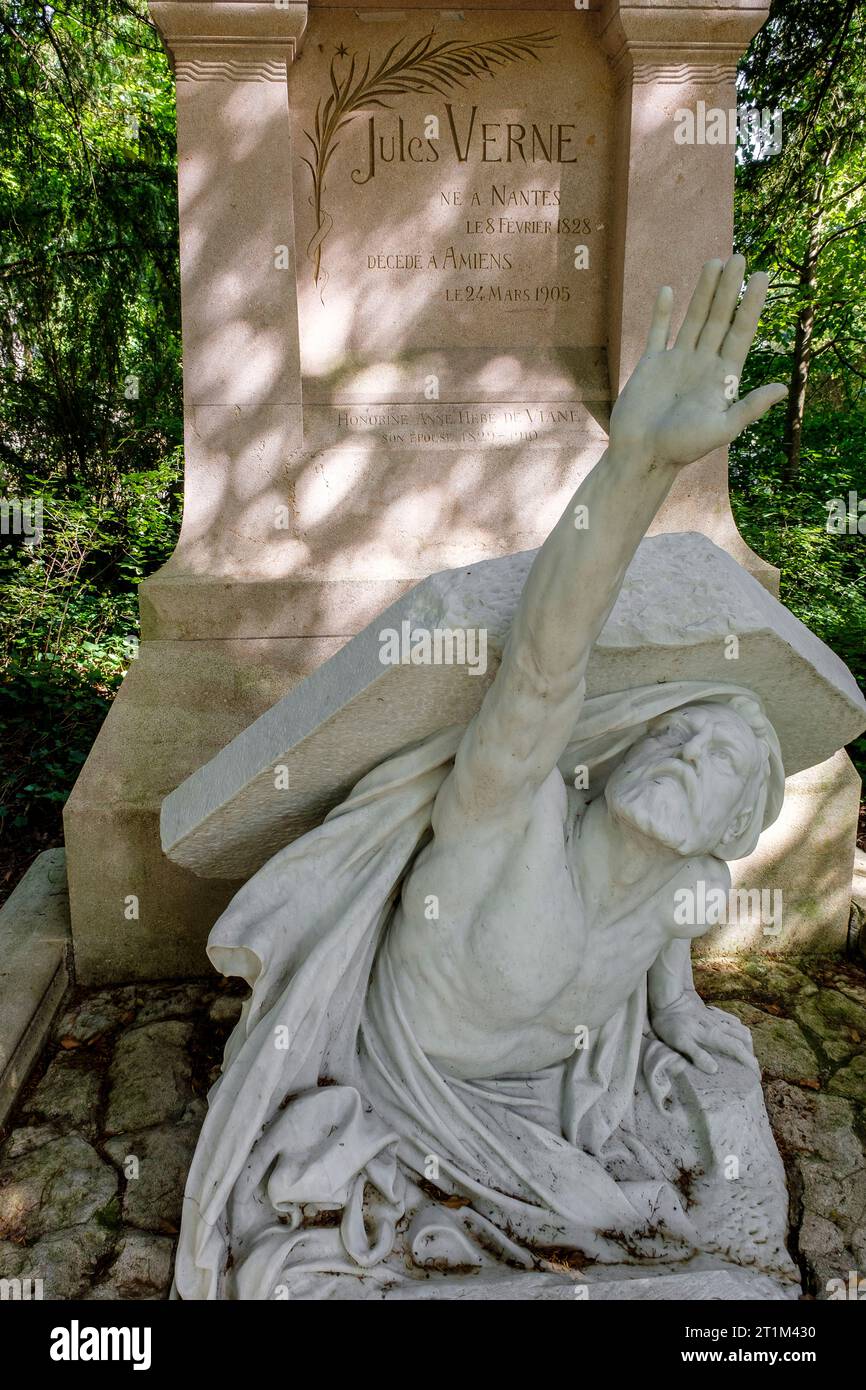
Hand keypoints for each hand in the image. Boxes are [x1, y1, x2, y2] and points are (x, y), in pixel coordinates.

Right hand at [609, 255, 786, 468]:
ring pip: (694, 319)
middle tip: (740, 257)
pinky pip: (659, 333)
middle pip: (720, 319)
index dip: (751, 305)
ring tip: (714, 262)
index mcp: (722, 377)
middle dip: (730, 289)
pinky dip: (662, 313)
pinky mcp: (651, 365)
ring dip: (704, 292)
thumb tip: (781, 387)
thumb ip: (749, 407)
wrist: (641, 456)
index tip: (762, 277)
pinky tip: (668, 291)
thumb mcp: (722, 429)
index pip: (741, 333)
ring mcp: (677, 362)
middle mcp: (703, 364)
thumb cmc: (681, 448)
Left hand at [650, 991, 759, 1075]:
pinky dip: (739, 1029)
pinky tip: (734, 1034)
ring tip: (745, 1054)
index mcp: (713, 1036)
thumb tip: (714, 1069)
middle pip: (744, 1040)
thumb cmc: (671, 1023)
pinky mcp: (713, 1013)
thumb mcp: (680, 1042)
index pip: (738, 1050)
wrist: (668, 998)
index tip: (756, 1076)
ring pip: (740, 1029)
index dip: (749, 1063)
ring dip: (747, 1042)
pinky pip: (733, 1020)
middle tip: (751, 1068)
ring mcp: (717, 1018)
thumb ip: (697, 1055)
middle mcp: (720, 1026)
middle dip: (751, 1054)